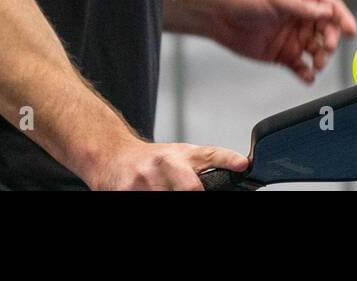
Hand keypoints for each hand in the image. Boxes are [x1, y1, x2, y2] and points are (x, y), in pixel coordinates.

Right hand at [86, 139, 248, 190]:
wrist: (113, 156)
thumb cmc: (152, 160)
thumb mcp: (183, 154)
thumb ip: (210, 162)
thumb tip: (242, 167)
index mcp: (181, 155)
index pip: (210, 156)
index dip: (226, 161)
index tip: (242, 165)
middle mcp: (164, 164)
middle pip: (190, 187)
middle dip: (193, 192)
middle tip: (192, 190)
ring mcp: (145, 180)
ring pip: (167, 197)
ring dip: (167, 195)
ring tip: (163, 189)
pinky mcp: (126, 191)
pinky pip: (144, 203)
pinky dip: (152, 198)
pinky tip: (150, 192)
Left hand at [209, 0, 356, 82]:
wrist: (220, 16)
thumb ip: (302, 7)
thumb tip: (328, 12)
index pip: (330, 7)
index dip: (342, 18)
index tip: (350, 31)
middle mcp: (302, 18)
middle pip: (327, 31)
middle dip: (330, 41)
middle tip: (325, 49)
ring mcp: (294, 37)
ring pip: (317, 51)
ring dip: (321, 58)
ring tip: (316, 64)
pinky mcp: (283, 55)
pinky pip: (301, 67)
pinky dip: (307, 74)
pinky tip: (307, 77)